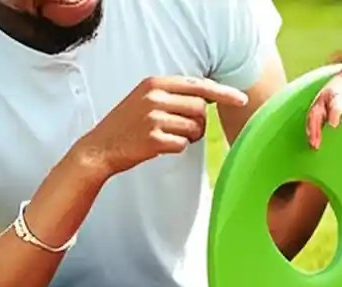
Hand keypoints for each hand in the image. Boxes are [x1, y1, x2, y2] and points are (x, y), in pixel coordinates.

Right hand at [74, 76, 247, 177]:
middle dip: (199, 122)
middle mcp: (154, 97)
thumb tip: (208, 97)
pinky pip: (183, 144)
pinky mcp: (154, 139)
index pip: (199, 85)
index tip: (241, 99)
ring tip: (169, 136)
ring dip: (189, 136)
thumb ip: (174, 94)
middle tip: (183, 129)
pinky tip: (160, 145)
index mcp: (155, 83)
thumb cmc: (127, 124)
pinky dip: (177, 147)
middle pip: (200, 108)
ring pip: (195, 127)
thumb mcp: (146, 98)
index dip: (223, 93)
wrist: (100, 147)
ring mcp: (154, 118)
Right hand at [306, 74, 341, 148]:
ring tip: (314, 146)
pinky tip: (319, 138)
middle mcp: (316, 106)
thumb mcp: (341, 99)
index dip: (314, 130)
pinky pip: (317, 122)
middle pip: (311, 121)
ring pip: (312, 122)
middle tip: (314, 147)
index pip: (314, 118)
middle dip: (312, 134)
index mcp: (318, 103)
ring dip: (313, 133)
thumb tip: (333, 125)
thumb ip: (337, 111)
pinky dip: (316, 130)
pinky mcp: (323, 112)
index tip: (315, 142)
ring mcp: (319, 109)